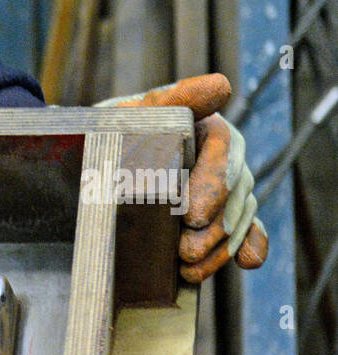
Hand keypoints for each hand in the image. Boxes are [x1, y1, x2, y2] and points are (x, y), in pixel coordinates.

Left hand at [98, 74, 267, 282]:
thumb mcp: (138, 112)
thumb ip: (174, 99)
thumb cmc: (122, 129)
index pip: (222, 153)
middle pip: (233, 193)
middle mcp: (226, 159)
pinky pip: (246, 231)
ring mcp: (227, 190)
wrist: (106, 154)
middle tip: (184, 251)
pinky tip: (247, 262)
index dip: (211, 185)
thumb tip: (221, 85)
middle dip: (211, 227)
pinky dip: (249, 247)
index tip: (191, 215)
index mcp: (211, 128)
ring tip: (190, 270)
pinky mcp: (222, 215)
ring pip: (236, 219)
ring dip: (218, 248)